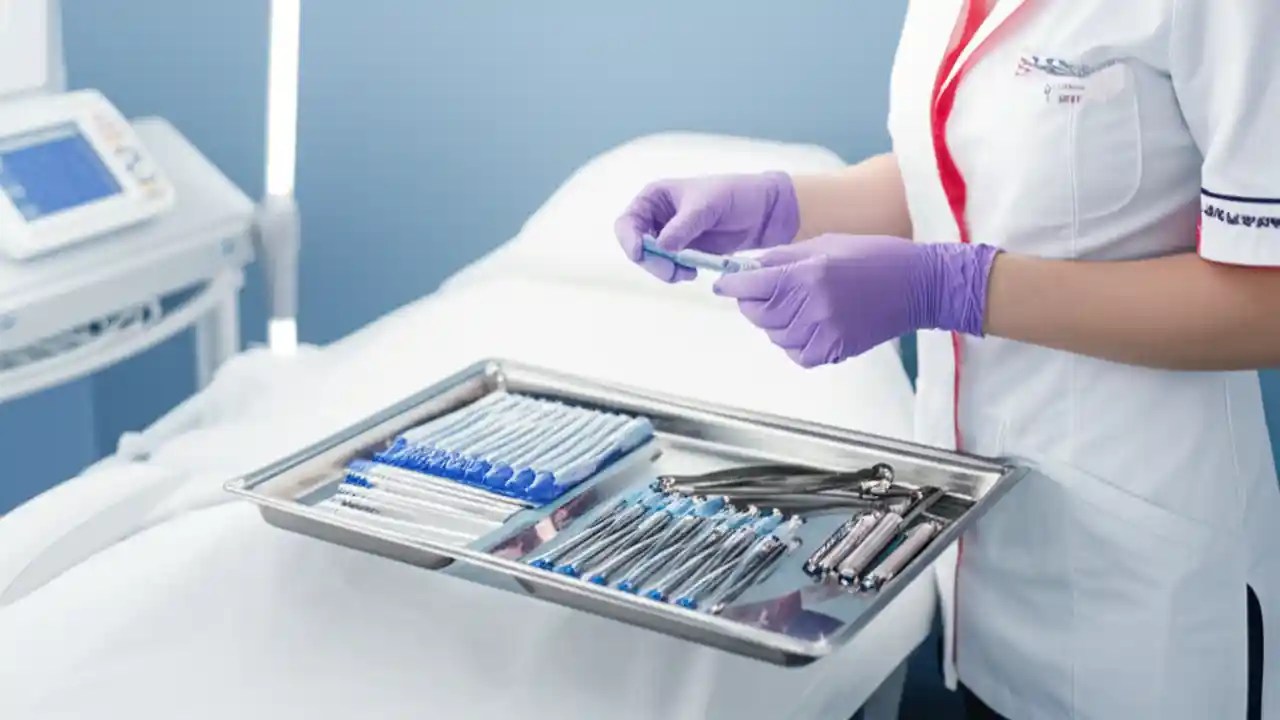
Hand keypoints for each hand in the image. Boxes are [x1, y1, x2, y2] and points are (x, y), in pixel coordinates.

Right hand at [614, 172, 799, 281]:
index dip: (628, 240)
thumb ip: (683, 226)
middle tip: (673, 272)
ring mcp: (669, 236)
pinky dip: (677, 273)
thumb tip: (661, 247)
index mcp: (655, 197)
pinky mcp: (683, 252)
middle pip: (637, 246)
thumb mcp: (708, 206)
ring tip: (688, 273)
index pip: (627, 221)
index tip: (640, 254)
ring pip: (652, 261)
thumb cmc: (735, 195)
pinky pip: (670, 267)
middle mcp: (657, 217)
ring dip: (665, 271)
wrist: (763, 212)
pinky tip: (693, 272)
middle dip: (651, 262)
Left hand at [712, 235, 999, 366]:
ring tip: (796, 305)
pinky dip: (794, 341)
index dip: (732, 286)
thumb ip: (782, 258)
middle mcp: (812, 305)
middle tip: (763, 291)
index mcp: (807, 274)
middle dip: (753, 302)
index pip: (751, 285)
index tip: (724, 284)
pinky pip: (796, 353)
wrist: (918, 285)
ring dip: (775, 322)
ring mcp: (824, 332)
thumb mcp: (823, 244)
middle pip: (758, 313)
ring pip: (774, 335)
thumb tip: (746, 269)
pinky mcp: (835, 350)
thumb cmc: (873, 256)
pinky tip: (809, 324)